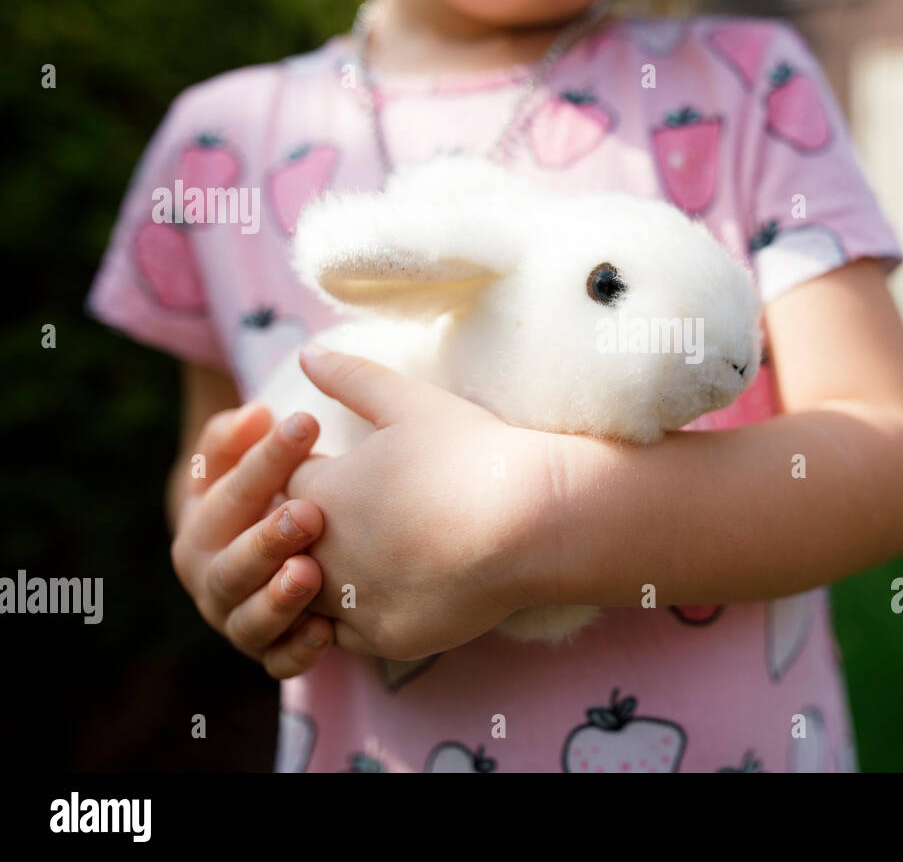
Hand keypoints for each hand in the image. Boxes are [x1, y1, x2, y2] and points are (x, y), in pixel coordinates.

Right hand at [171, 403, 335, 677]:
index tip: (306, 423)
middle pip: (232, 565)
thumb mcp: (243, 460)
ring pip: (251, 620)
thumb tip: (257, 415)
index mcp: (200, 526)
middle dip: (267, 540)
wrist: (264, 553)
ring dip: (279, 599)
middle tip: (308, 513)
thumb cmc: (264, 493)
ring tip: (310, 573)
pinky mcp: (271, 652)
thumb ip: (243, 436)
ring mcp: (238, 619)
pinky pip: (280, 662)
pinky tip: (327, 631)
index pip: (230, 492)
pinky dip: (299, 650)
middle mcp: (212, 578)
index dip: (265, 459)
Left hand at [286, 345, 555, 659]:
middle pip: (290, 543)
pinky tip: (393, 589)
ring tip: (380, 551)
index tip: (348, 469)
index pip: (285, 485)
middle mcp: (323, 550)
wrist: (530, 521)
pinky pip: (348, 634)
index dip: (313, 474)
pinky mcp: (386, 637)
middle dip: (314, 527)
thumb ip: (350, 377)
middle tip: (366, 512)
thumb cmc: (471, 453)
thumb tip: (305, 352)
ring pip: (312, 594)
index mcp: (321, 490)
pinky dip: (360, 614)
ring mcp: (352, 601)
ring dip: (329, 575)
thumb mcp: (409, 401)